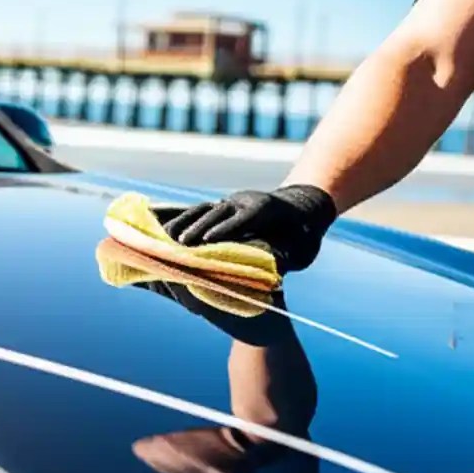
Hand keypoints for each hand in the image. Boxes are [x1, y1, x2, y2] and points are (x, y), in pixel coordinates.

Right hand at [160, 185, 336, 271]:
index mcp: (267, 209)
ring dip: (186, 223)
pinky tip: (166, 232)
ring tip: (167, 238)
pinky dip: (184, 220)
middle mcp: (246, 201)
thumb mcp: (303, 247)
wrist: (306, 205)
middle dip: (199, 228)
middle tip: (179, 245)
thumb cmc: (304, 233)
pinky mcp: (225, 207)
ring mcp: (234, 202)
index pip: (244, 218)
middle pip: (220, 212)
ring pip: (206, 209)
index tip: (207, 240)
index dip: (226, 229)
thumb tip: (266, 271)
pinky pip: (201, 211)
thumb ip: (286, 257)